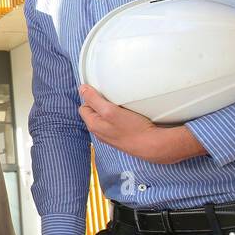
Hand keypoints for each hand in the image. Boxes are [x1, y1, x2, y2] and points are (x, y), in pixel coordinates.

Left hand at [77, 85, 206, 163]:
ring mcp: (110, 134)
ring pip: (105, 116)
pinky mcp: (121, 135)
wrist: (152, 145)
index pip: (84, 106)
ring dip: (111, 109)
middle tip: (114, 99)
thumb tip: (82, 89)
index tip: (103, 93)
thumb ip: (94, 100)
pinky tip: (128, 114)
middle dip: (101, 103)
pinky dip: (119, 116)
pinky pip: (115, 122)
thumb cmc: (132, 129)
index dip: (91, 98)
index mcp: (93, 125)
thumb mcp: (109, 111)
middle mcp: (99, 131)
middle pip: (94, 111)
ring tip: (121, 105)